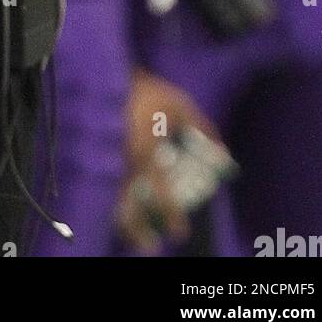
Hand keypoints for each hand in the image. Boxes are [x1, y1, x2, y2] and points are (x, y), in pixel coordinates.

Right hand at [115, 66, 223, 252]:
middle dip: (137, 230)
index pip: (161, 193)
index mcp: (147, 154)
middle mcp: (126, 163)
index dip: (171, 215)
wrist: (110, 74)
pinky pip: (101, 181)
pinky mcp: (97, 151)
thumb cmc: (148, 92)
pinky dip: (108, 199)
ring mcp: (109, 158)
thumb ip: (202, 128)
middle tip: (150, 247)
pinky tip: (114, 210)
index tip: (178, 233)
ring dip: (122, 220)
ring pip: (111, 197)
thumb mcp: (180, 105)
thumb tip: (223, 152)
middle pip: (128, 205)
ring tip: (132, 238)